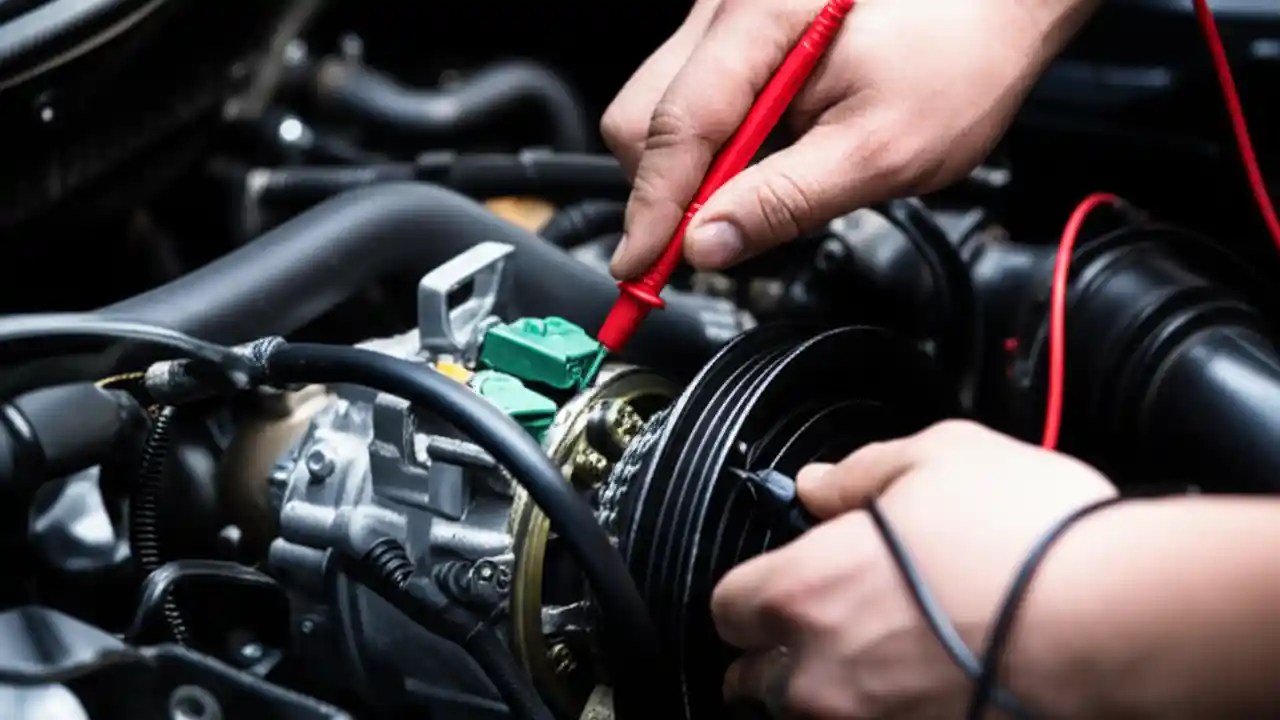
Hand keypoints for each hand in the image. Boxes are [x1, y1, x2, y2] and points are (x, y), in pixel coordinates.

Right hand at [603, 0, 1099, 276]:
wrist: (1001, 1)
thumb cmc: (961, 56)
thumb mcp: (882, 151)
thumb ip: (786, 201)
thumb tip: (708, 246)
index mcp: (760, 19)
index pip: (674, 131)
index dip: (653, 214)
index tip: (640, 273)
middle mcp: (728, 6)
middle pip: (643, 119)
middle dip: (665, 192)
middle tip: (710, 242)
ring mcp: (728, 16)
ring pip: (659, 109)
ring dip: (690, 171)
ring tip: (757, 191)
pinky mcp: (738, 32)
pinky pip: (692, 96)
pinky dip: (711, 145)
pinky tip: (763, 157)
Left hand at [710, 420, 1115, 717]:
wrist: (1118, 624)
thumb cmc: (1026, 539)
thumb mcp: (936, 459)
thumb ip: (858, 473)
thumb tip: (817, 484)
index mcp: (804, 592)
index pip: (727, 605)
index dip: (752, 589)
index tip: (782, 579)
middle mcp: (820, 674)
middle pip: (754, 680)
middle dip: (777, 654)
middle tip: (824, 627)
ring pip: (808, 717)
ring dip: (825, 692)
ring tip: (877, 661)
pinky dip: (882, 711)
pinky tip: (925, 683)